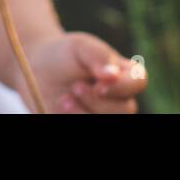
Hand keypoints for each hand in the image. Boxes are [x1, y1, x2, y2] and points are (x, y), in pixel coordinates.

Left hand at [12, 31, 145, 112]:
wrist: (40, 70)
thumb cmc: (65, 54)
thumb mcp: (80, 46)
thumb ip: (98, 55)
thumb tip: (112, 75)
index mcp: (125, 74)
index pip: (139, 82)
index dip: (122, 87)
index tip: (98, 86)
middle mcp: (120, 99)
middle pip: (124, 110)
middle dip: (98, 103)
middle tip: (75, 87)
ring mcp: (104, 115)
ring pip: (106, 124)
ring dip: (84, 114)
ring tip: (65, 100)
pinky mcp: (86, 125)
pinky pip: (87, 134)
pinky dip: (73, 120)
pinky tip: (61, 110)